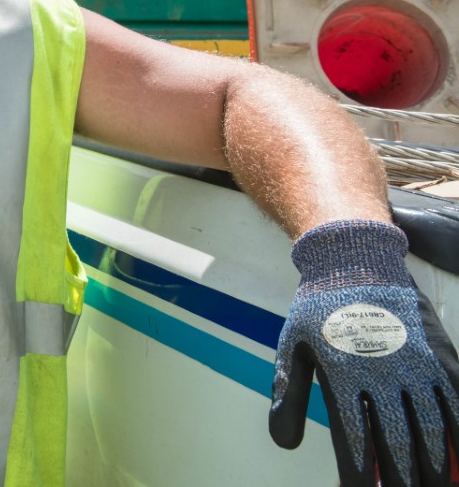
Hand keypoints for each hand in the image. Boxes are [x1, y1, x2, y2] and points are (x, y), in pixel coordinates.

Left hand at [270, 220, 458, 486]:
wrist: (356, 259)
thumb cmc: (318, 309)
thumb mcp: (292, 346)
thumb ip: (287, 395)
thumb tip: (283, 443)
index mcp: (343, 373)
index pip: (354, 440)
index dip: (359, 474)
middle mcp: (382, 371)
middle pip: (397, 441)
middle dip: (402, 479)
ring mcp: (417, 364)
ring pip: (432, 428)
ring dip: (436, 466)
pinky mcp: (440, 355)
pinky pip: (456, 401)